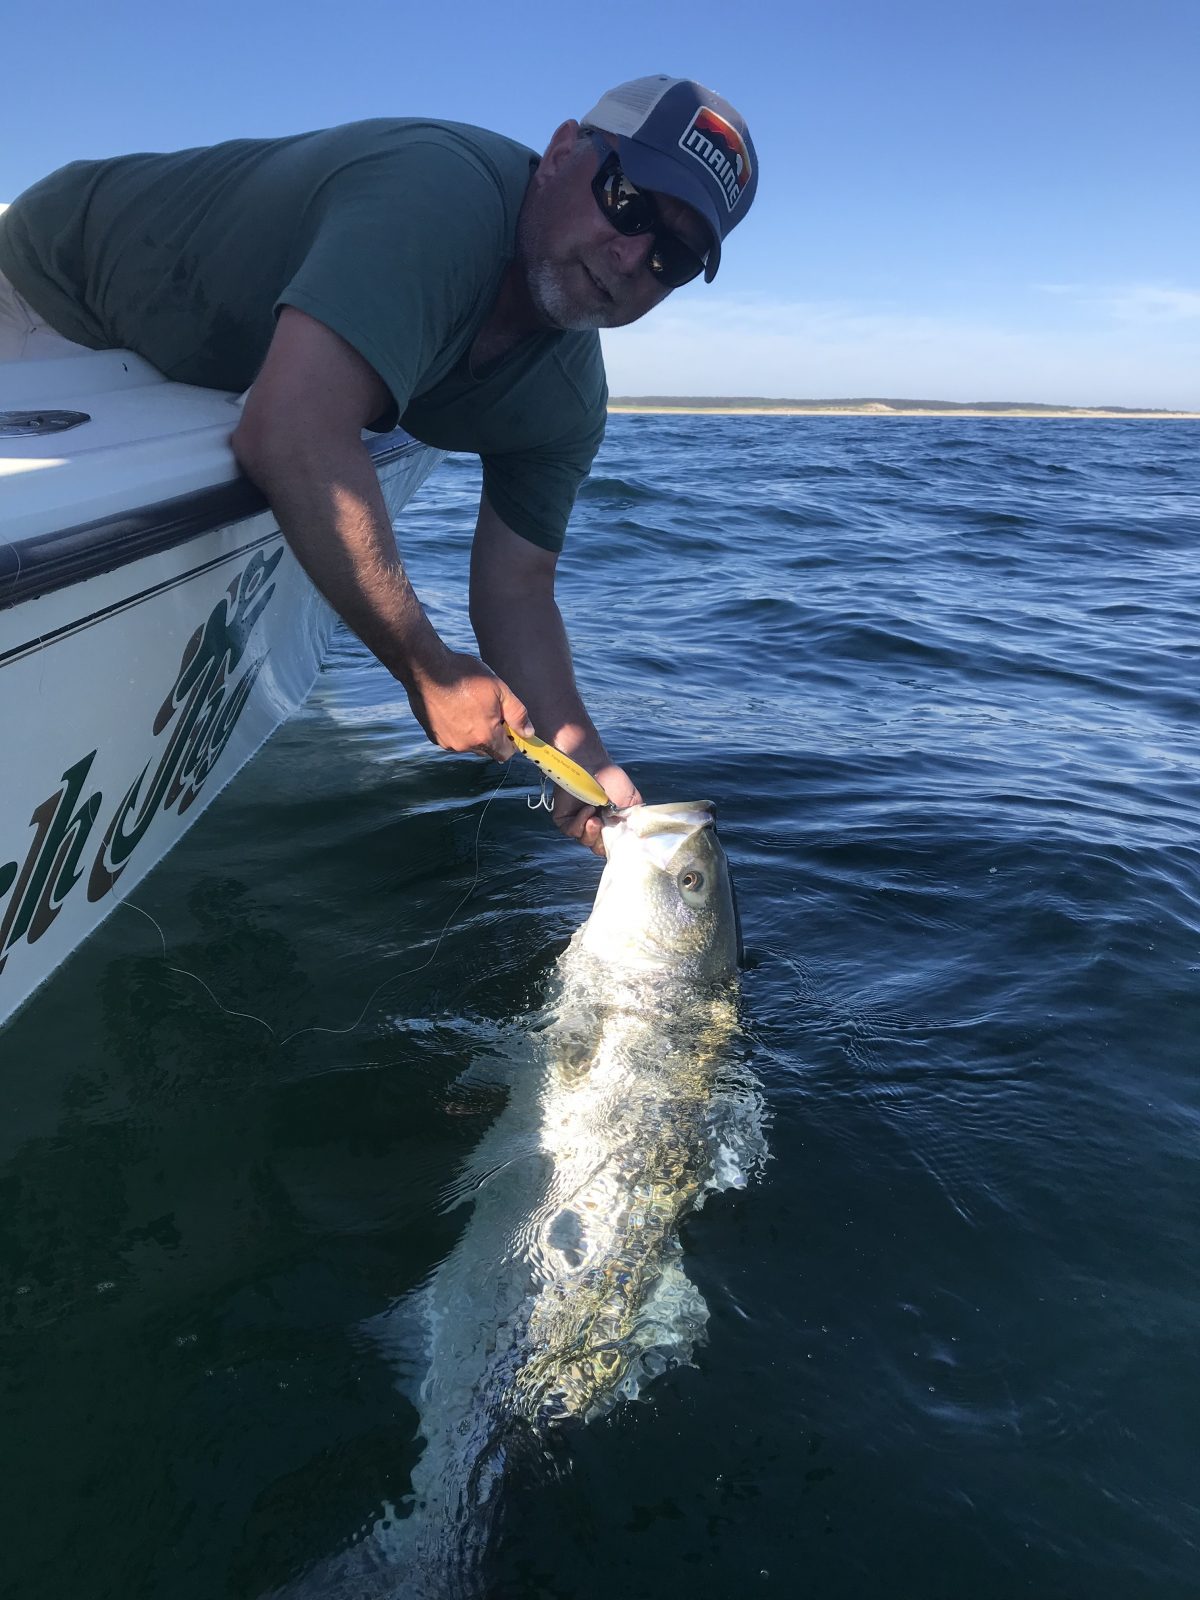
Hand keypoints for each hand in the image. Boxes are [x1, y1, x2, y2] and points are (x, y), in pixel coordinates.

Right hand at [405, 649, 531, 760]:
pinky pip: (451, 739)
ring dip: (472, 733)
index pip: (505, 753)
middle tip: (487, 711)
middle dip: (490, 736)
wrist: (427, 669)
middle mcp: (465, 745)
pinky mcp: (433, 737)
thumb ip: (517, 714)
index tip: (506, 725)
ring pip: (468, 745)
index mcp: (485, 736)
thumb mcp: (499, 689)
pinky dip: (455, 729)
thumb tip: (528, 733)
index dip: (509, 741)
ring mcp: (447, 743)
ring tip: (467, 707)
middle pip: (486, 750)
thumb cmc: (465, 676)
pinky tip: (452, 709)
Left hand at [553, 762, 640, 856]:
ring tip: (595, 819)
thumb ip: (633, 824)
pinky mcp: (564, 819)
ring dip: (592, 833)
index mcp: (610, 824)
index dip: (616, 846)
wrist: (591, 765)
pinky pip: (571, 831)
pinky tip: (586, 810)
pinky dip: (580, 823)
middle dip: (603, 842)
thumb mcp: (631, 803)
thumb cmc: (612, 780)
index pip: (612, 845)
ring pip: (585, 841)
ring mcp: (579, 823)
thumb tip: (633, 842)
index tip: (620, 838)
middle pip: (598, 848)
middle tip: (606, 827)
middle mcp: (594, 825)